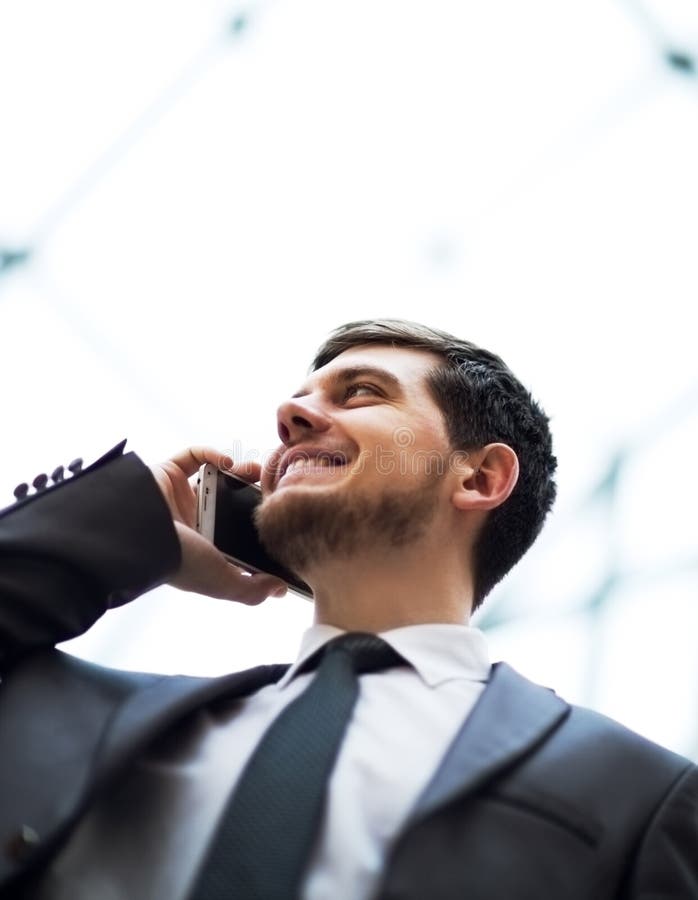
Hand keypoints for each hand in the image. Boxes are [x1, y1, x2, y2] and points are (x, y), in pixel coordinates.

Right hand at [150, 446, 287, 604]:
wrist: (140, 532)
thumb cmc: (179, 560)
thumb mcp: (220, 582)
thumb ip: (251, 590)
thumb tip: (279, 590)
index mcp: (203, 547)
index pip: (236, 535)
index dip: (256, 526)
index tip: (278, 516)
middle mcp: (192, 522)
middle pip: (230, 502)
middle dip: (252, 494)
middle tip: (270, 488)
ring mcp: (180, 497)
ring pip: (216, 479)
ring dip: (238, 472)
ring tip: (255, 471)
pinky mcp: (168, 473)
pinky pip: (193, 456)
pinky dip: (210, 454)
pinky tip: (227, 463)